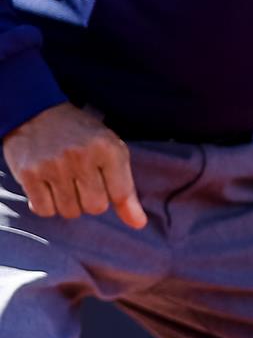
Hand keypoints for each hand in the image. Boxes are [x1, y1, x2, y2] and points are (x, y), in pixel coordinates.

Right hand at [1, 103, 142, 228]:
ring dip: (68, 203)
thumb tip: (138, 224)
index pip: (120, 194)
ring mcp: (53, 165)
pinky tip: (47, 187)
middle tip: (81, 181)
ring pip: (70, 211)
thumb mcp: (111, 152)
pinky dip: (47, 205)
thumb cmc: (81, 137)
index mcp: (107, 149)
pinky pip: (44, 210)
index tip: (105, 188)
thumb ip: (126, 190)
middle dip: (90, 200)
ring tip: (63, 182)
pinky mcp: (29, 173)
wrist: (36, 113)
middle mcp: (80, 156)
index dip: (114, 198)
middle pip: (95, 207)